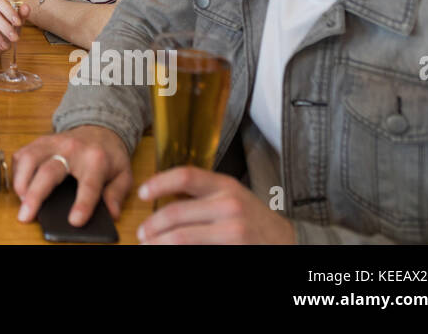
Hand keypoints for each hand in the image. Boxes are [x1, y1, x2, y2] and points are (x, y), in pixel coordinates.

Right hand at [13, 125, 132, 224]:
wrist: (100, 128)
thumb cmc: (109, 155)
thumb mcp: (123, 174)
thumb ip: (117, 194)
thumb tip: (111, 213)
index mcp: (96, 160)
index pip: (88, 184)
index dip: (82, 204)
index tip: (75, 221)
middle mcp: (72, 149)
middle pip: (49, 171)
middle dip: (35, 195)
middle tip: (26, 215)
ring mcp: (53, 143)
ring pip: (29, 158)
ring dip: (21, 182)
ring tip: (21, 201)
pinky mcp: (40, 141)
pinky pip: (22, 154)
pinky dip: (17, 172)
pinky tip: (20, 187)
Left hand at [136, 167, 296, 243]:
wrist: (286, 241)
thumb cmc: (253, 217)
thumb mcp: (231, 195)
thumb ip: (203, 193)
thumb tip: (162, 196)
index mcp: (225, 185)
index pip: (185, 176)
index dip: (159, 183)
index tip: (142, 193)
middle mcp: (229, 205)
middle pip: (176, 213)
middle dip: (153, 225)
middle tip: (141, 233)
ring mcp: (232, 230)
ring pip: (181, 237)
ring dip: (159, 243)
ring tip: (149, 245)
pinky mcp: (233, 250)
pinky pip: (195, 250)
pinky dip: (178, 252)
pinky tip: (169, 252)